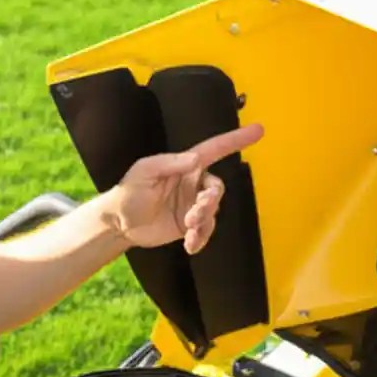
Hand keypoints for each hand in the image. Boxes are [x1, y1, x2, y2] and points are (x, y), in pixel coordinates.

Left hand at [102, 123, 263, 253]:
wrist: (118, 224)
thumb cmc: (128, 192)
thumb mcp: (144, 172)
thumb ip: (170, 164)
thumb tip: (196, 158)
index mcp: (184, 166)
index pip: (214, 150)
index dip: (235, 140)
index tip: (258, 130)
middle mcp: (192, 184)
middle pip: (216, 189)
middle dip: (209, 202)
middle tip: (194, 215)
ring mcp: (192, 205)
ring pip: (213, 212)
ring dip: (204, 222)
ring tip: (188, 231)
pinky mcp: (189, 225)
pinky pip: (205, 231)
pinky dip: (201, 239)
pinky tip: (190, 246)